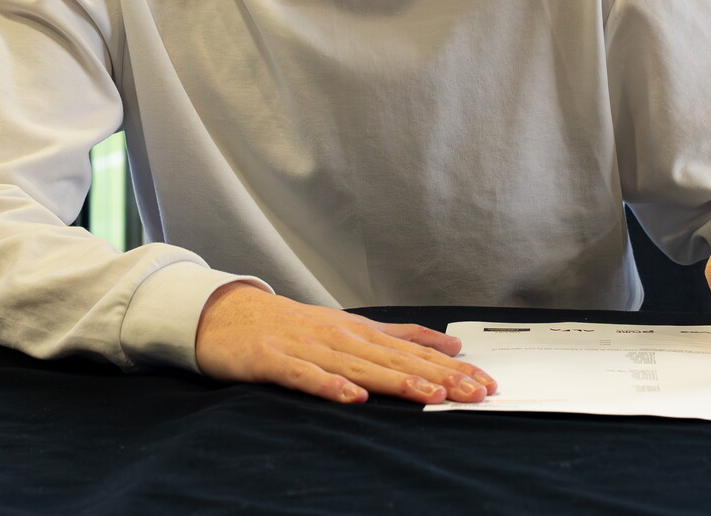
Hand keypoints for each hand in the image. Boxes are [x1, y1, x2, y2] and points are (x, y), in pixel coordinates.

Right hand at [193, 282, 496, 404]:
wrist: (226, 314)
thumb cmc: (292, 326)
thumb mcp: (352, 327)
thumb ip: (400, 336)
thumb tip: (450, 343)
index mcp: (360, 333)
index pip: (413, 352)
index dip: (450, 369)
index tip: (484, 383)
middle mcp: (340, 338)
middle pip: (395, 360)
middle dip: (438, 377)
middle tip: (474, 392)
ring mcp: (308, 348)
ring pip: (359, 367)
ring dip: (396, 381)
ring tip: (430, 395)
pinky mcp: (275, 360)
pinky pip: (306, 377)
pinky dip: (329, 385)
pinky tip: (353, 397)